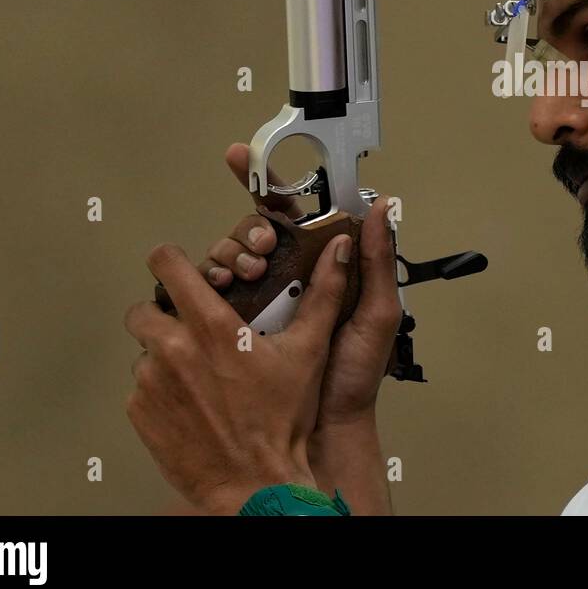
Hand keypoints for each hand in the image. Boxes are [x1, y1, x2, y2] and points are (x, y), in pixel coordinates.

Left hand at [124, 229, 355, 513]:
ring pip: (145, 352)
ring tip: (202, 375)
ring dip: (166, 356)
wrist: (257, 483)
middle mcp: (173, 349)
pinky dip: (162, 391)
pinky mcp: (140, 413)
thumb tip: (338, 251)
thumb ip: (323, 293)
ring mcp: (150, 383)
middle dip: (164, 314)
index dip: (171, 260)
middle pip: (144, 309)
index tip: (179, 267)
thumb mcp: (308, 351)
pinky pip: (142, 388)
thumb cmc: (283, 421)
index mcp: (211, 326)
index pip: (166, 264)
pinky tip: (194, 403)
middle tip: (193, 331)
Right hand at [212, 144, 402, 426]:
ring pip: (226, 261)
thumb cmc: (354, 376)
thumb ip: (378, 261)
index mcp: (320, 268)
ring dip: (227, 257)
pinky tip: (214, 292)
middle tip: (259, 249)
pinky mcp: (228, 330)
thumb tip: (383, 207)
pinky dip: (204, 286)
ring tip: (241, 275)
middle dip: (246, 231)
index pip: (289, 215)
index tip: (237, 157)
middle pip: (250, 233)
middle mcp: (284, 279)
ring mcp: (253, 304)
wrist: (322, 432)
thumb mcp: (376, 315)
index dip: (262, 182)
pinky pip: (206, 298)